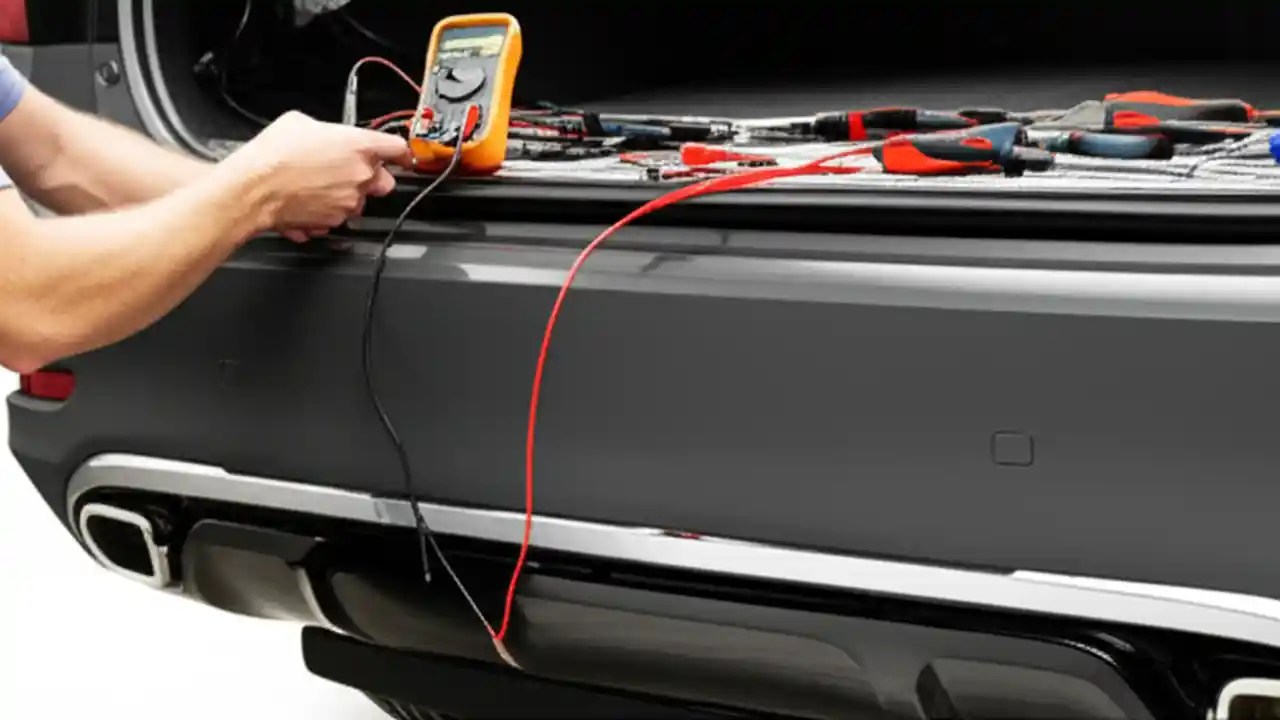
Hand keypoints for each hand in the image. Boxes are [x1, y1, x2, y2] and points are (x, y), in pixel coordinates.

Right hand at [225, 111, 410, 239]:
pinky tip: (306, 199)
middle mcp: (360, 176)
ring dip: (345, 194)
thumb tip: (328, 135)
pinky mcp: (334, 221)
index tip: (403, 157)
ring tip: (316, 184)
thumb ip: (328, 131)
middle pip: (384, 180)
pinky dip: (326, 210)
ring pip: (359, 200)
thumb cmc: (273, 155)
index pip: (398, 148)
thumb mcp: (300, 123)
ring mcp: (349, 202)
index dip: (402, 152)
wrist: (253, 188)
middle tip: (346, 170)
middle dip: (370, 176)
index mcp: (359, 146)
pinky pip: (337, 216)